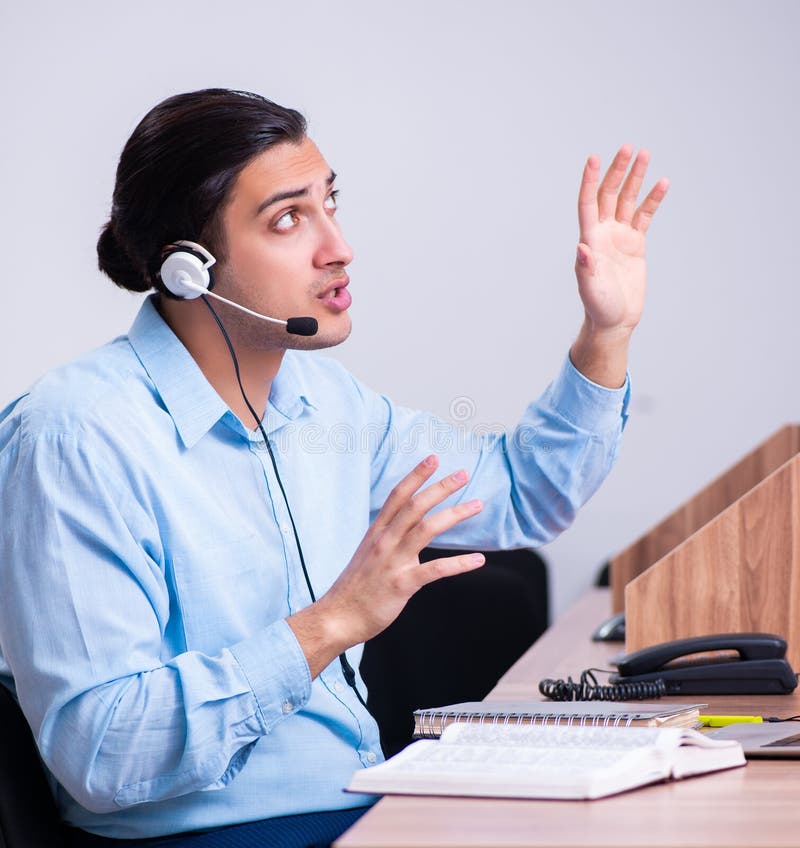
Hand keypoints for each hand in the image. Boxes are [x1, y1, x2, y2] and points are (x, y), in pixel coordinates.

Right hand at [287, 455, 484, 675]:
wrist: (337, 617)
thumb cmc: (356, 587)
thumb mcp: (369, 554)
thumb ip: (392, 540)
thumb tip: (416, 535)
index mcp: (376, 532)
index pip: (397, 496)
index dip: (416, 475)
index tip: (433, 459)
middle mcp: (384, 541)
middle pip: (415, 506)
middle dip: (440, 487)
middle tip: (463, 474)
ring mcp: (392, 562)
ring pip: (426, 529)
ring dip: (454, 515)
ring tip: (477, 504)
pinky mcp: (401, 585)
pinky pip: (434, 570)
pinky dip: (459, 564)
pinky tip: (478, 560)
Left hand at [575, 145, 667, 333]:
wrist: (614, 320)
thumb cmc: (598, 307)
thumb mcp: (590, 289)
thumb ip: (585, 269)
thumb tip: (581, 248)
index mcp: (590, 240)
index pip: (588, 203)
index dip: (590, 181)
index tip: (594, 158)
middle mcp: (603, 233)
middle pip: (610, 195)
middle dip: (617, 171)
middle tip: (628, 147)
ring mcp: (619, 236)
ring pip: (628, 200)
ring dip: (635, 178)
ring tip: (644, 153)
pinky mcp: (635, 243)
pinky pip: (644, 216)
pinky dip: (652, 200)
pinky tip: (662, 182)